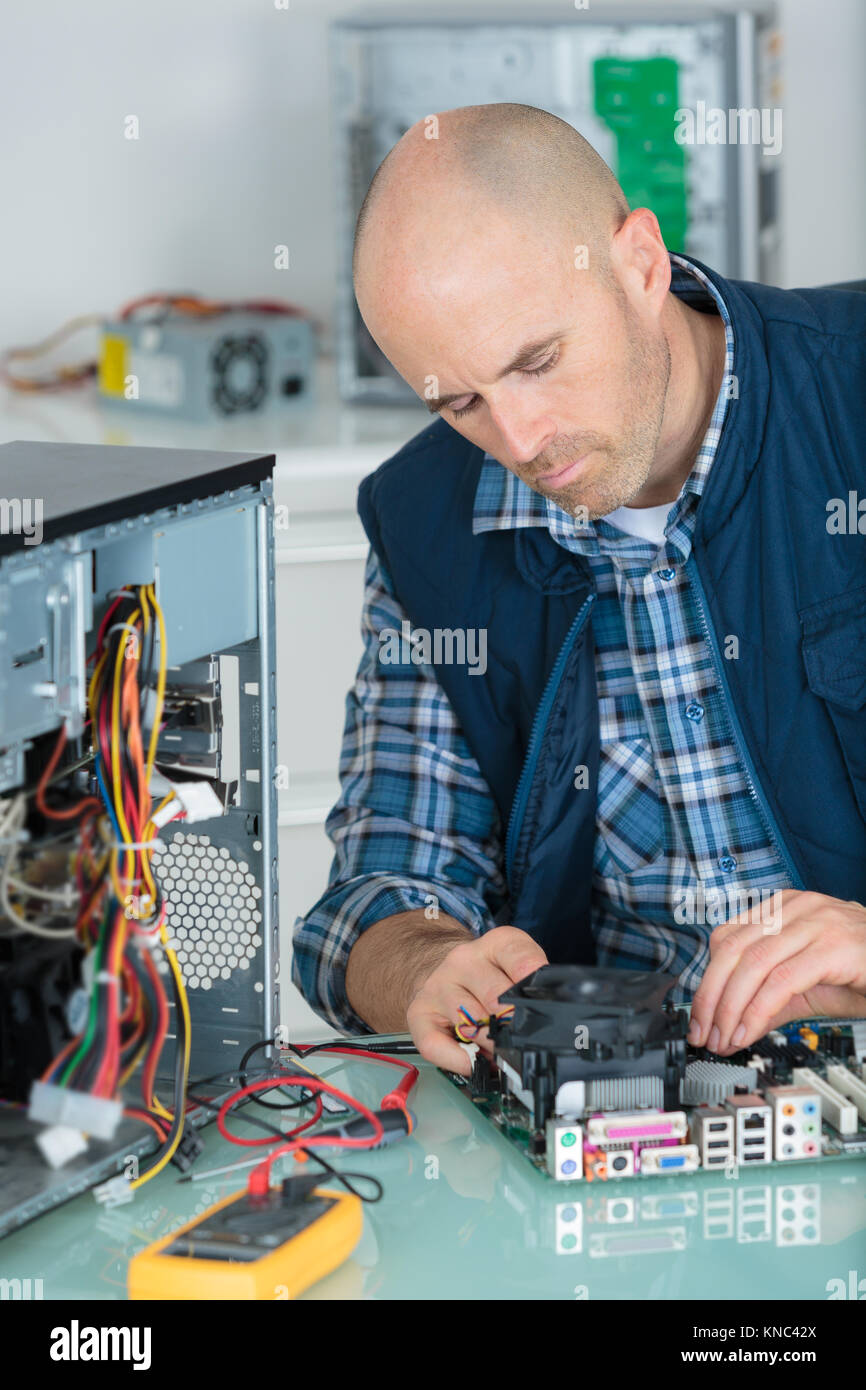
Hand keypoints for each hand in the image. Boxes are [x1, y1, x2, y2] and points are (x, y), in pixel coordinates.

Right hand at [406, 925, 546, 1074]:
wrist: (442, 968)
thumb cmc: (489, 975)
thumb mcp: (517, 967)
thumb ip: (536, 986)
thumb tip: (555, 1017)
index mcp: (496, 944)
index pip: (523, 962)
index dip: (537, 992)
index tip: (548, 1013)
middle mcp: (463, 960)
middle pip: (497, 999)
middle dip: (514, 1028)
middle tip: (525, 1043)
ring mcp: (438, 985)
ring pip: (469, 1023)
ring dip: (489, 1045)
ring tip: (501, 1051)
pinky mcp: (418, 1011)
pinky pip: (436, 1045)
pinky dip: (459, 1061)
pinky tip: (472, 1061)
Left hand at [688, 889, 865, 1054]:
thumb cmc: (861, 971)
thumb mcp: (806, 987)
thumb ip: (767, 999)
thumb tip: (729, 1025)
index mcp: (783, 909)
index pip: (727, 937)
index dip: (707, 978)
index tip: (699, 1015)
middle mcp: (796, 908)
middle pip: (732, 949)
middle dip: (710, 996)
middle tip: (702, 1032)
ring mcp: (816, 922)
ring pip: (752, 963)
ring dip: (730, 1008)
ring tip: (724, 1037)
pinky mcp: (834, 945)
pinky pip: (782, 980)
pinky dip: (758, 1010)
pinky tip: (749, 1031)